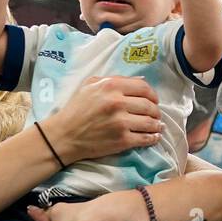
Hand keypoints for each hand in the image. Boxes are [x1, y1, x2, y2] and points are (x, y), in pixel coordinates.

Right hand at [45, 76, 161, 163]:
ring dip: (157, 124)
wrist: (64, 135)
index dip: (152, 94)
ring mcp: (121, 123)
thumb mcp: (90, 85)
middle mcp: (117, 103)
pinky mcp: (121, 140)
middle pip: (149, 105)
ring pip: (150, 122)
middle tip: (156, 114)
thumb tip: (142, 81)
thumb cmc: (76, 108)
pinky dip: (153, 138)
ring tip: (157, 126)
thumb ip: (115, 79)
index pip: (143, 87)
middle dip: (156, 110)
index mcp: (111, 86)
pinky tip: (154, 137)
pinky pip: (145, 138)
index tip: (154, 100)